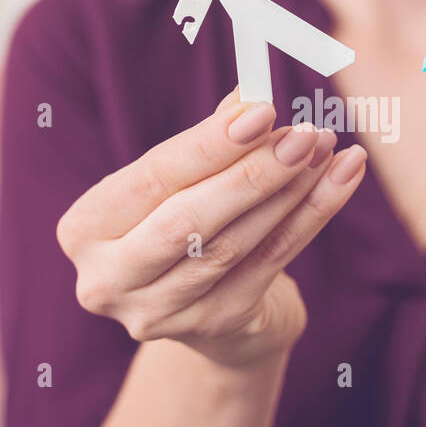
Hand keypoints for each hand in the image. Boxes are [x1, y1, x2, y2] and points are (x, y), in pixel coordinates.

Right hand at [57, 89, 366, 368]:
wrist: (210, 308)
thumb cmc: (186, 223)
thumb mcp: (181, 183)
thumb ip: (209, 143)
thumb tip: (250, 99)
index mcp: (84, 229)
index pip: (153, 178)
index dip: (210, 144)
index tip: (262, 109)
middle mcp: (109, 279)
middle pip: (188, 220)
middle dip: (252, 173)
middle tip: (302, 134)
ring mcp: (160, 313)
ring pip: (234, 244)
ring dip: (288, 191)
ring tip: (324, 148)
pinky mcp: (216, 326)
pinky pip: (272, 261)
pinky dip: (313, 215)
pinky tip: (341, 176)